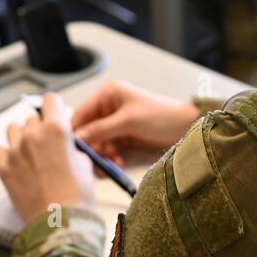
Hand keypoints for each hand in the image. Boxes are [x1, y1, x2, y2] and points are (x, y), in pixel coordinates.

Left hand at [0, 92, 95, 224]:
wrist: (59, 223)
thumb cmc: (77, 196)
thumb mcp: (85, 165)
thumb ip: (72, 147)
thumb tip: (66, 145)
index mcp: (56, 129)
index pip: (50, 101)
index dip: (55, 107)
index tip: (55, 113)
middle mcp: (33, 135)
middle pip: (32, 118)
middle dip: (40, 128)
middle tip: (48, 145)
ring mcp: (15, 151)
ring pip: (13, 129)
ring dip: (22, 137)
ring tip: (30, 153)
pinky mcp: (3, 167)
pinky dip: (7, 154)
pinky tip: (17, 164)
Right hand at [71, 80, 200, 166]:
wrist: (185, 129)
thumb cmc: (161, 116)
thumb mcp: (128, 121)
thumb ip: (100, 129)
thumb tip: (76, 138)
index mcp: (107, 94)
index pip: (80, 113)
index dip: (74, 131)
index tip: (71, 149)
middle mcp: (108, 107)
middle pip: (86, 130)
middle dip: (91, 146)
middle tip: (96, 160)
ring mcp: (114, 123)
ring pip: (96, 142)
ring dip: (102, 154)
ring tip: (113, 161)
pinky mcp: (122, 136)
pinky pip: (107, 149)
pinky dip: (110, 157)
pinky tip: (118, 161)